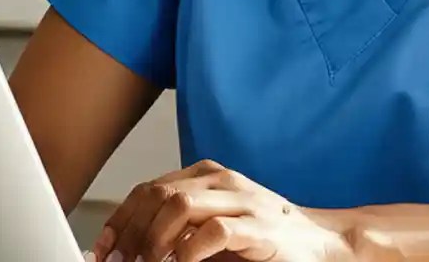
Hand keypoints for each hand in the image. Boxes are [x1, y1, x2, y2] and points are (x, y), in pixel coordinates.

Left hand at [88, 159, 354, 261]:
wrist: (326, 245)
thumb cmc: (266, 242)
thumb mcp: (214, 232)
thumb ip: (178, 234)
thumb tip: (133, 252)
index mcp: (207, 177)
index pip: (148, 189)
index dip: (120, 220)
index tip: (103, 249)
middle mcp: (222, 181)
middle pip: (157, 194)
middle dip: (130, 232)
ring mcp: (243, 201)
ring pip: (179, 205)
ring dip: (153, 241)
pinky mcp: (260, 228)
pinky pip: (214, 232)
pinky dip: (188, 251)